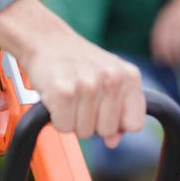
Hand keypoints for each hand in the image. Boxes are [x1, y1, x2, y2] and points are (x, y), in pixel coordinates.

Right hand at [0, 0, 145, 146]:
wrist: (45, 39)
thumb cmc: (76, 60)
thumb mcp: (107, 77)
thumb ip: (118, 109)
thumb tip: (113, 141)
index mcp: (129, 76)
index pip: (134, 124)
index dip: (117, 124)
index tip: (104, 111)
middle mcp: (113, 79)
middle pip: (108, 131)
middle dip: (92, 121)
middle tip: (82, 98)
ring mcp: (89, 85)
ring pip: (85, 132)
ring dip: (73, 118)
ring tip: (70, 94)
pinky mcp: (65, 92)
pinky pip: (64, 127)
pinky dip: (57, 118)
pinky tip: (57, 97)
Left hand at [150, 0, 179, 65]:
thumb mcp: (172, 12)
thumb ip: (166, 26)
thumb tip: (159, 45)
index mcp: (165, 17)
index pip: (157, 35)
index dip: (157, 49)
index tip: (158, 59)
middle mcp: (173, 19)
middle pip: (168, 41)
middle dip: (169, 54)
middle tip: (171, 64)